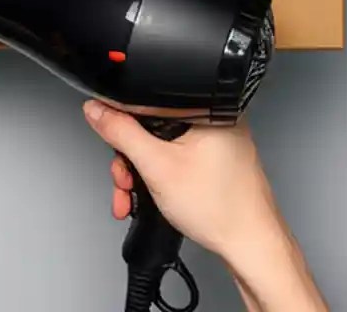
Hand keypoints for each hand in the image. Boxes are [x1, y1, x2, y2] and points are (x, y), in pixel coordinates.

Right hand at [82, 101, 277, 259]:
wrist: (249, 245)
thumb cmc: (221, 208)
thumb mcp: (156, 166)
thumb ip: (121, 133)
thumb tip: (97, 110)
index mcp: (207, 110)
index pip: (148, 102)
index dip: (122, 123)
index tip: (110, 142)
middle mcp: (215, 122)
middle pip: (151, 127)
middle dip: (130, 159)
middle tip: (127, 180)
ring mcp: (216, 143)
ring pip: (160, 147)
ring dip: (140, 173)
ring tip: (136, 195)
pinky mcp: (214, 162)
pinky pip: (175, 159)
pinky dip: (158, 177)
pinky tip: (152, 195)